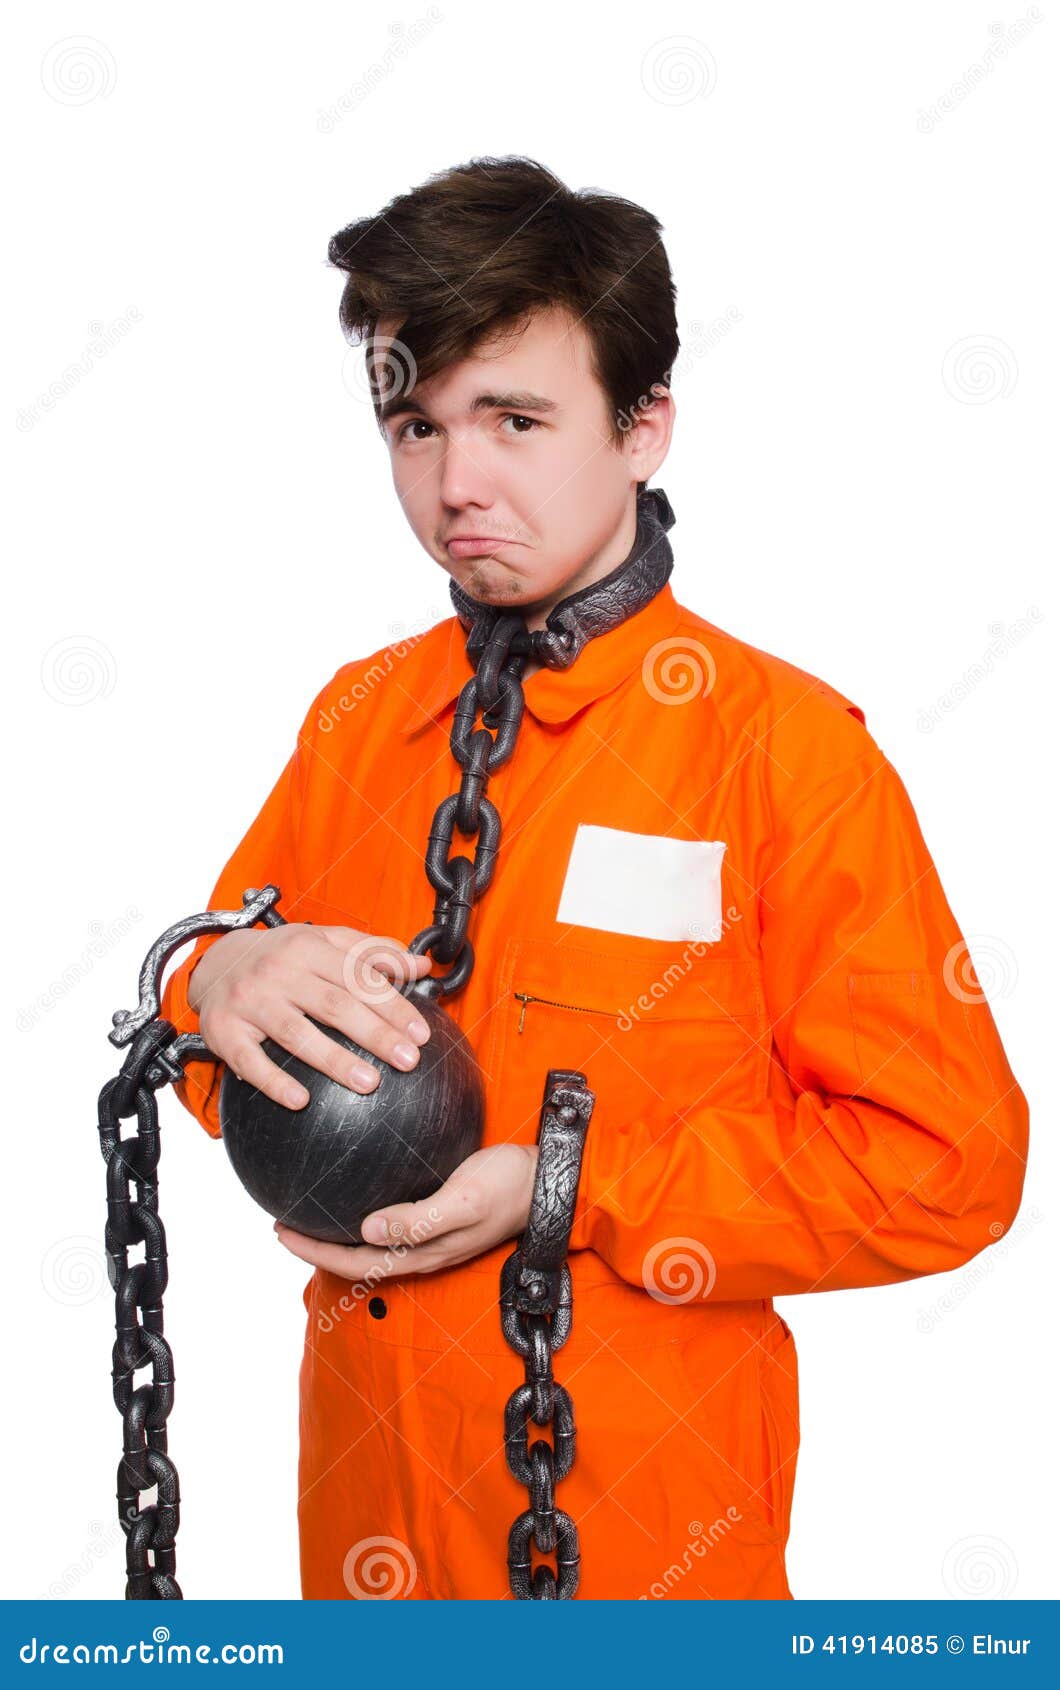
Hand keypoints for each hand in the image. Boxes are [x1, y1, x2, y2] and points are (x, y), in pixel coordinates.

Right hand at [188, 922, 433, 1107]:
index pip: (358, 978)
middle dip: (375, 1035)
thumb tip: (421, 964)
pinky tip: (301, 1100)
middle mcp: (278, 973)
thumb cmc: (283, 956)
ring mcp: (250, 1002)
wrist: (216, 964)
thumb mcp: (325, 942)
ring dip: (334, 1060)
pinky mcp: (225, 1032)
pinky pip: (249, 1061)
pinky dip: (274, 1082)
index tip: (420, 1033)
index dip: (392, 1006)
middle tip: (408, 1060)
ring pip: (297, 1034)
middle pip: (334, 1006)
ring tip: (369, 1082)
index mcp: (308, 949)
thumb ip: (373, 952)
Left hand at [274, 1143, 538, 1279]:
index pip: (354, 1263)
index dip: (314, 1252)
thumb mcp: (462, 1200)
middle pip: (356, 1258)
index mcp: (422, 1254)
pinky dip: (364, 1213)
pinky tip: (359, 1189)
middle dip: (317, 1245)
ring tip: (312, 1210)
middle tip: (282, 1222)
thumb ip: (417, 1219)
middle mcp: (421, 1251)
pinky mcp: (438, 1215)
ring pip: (371, 1243)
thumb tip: (366, 1229)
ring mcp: (430, 1236)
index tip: (280, 1232)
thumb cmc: (507, 1188)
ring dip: (337, 1232)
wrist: (547, 1180)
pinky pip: (390, 1222)